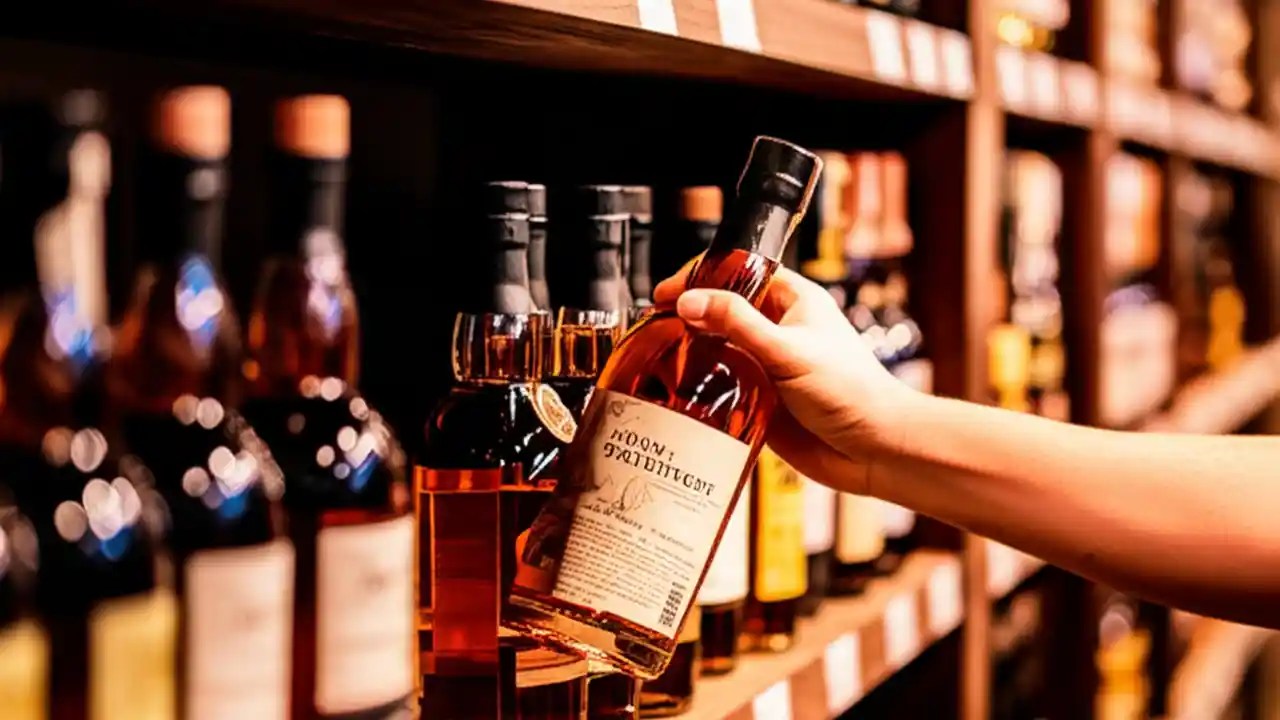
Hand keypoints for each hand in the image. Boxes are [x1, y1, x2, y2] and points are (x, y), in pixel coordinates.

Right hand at [653, 260, 918, 494]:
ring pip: (718, 351)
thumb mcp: (789, 350)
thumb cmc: (852, 392)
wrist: (876, 451)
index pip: (738, 272)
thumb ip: (738, 324)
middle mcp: (778, 330)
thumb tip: (690, 301)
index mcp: (793, 301)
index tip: (666, 292)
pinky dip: (701, 391)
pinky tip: (680, 396)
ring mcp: (768, 366)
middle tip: (654, 327)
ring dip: (691, 355)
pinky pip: (722, 389)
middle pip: (721, 311)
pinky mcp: (761, 401)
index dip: (700, 277)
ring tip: (658, 359)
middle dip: (688, 317)